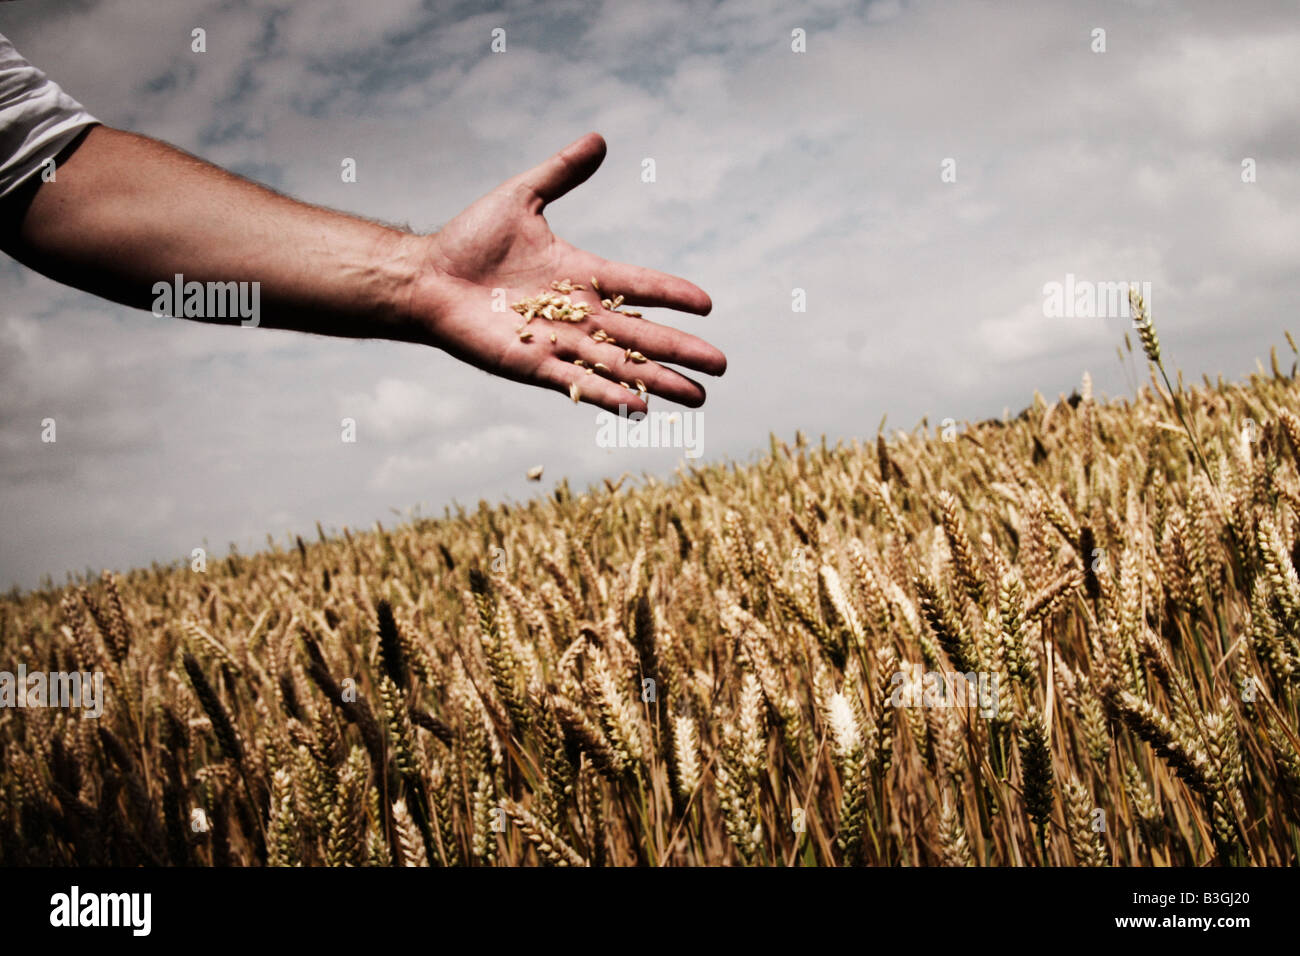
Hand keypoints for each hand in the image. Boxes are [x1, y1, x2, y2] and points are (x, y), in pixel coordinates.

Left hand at [405, 132, 725, 412]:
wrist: (426, 279)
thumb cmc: (469, 240)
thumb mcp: (521, 198)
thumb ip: (561, 172)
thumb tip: (600, 139)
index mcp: (582, 274)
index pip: (639, 285)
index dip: (672, 294)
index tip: (706, 304)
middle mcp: (579, 313)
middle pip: (642, 335)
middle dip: (682, 351)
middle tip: (720, 366)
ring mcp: (560, 342)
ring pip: (621, 364)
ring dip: (659, 380)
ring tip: (697, 397)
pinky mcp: (535, 365)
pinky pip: (580, 383)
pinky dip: (609, 395)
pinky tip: (641, 408)